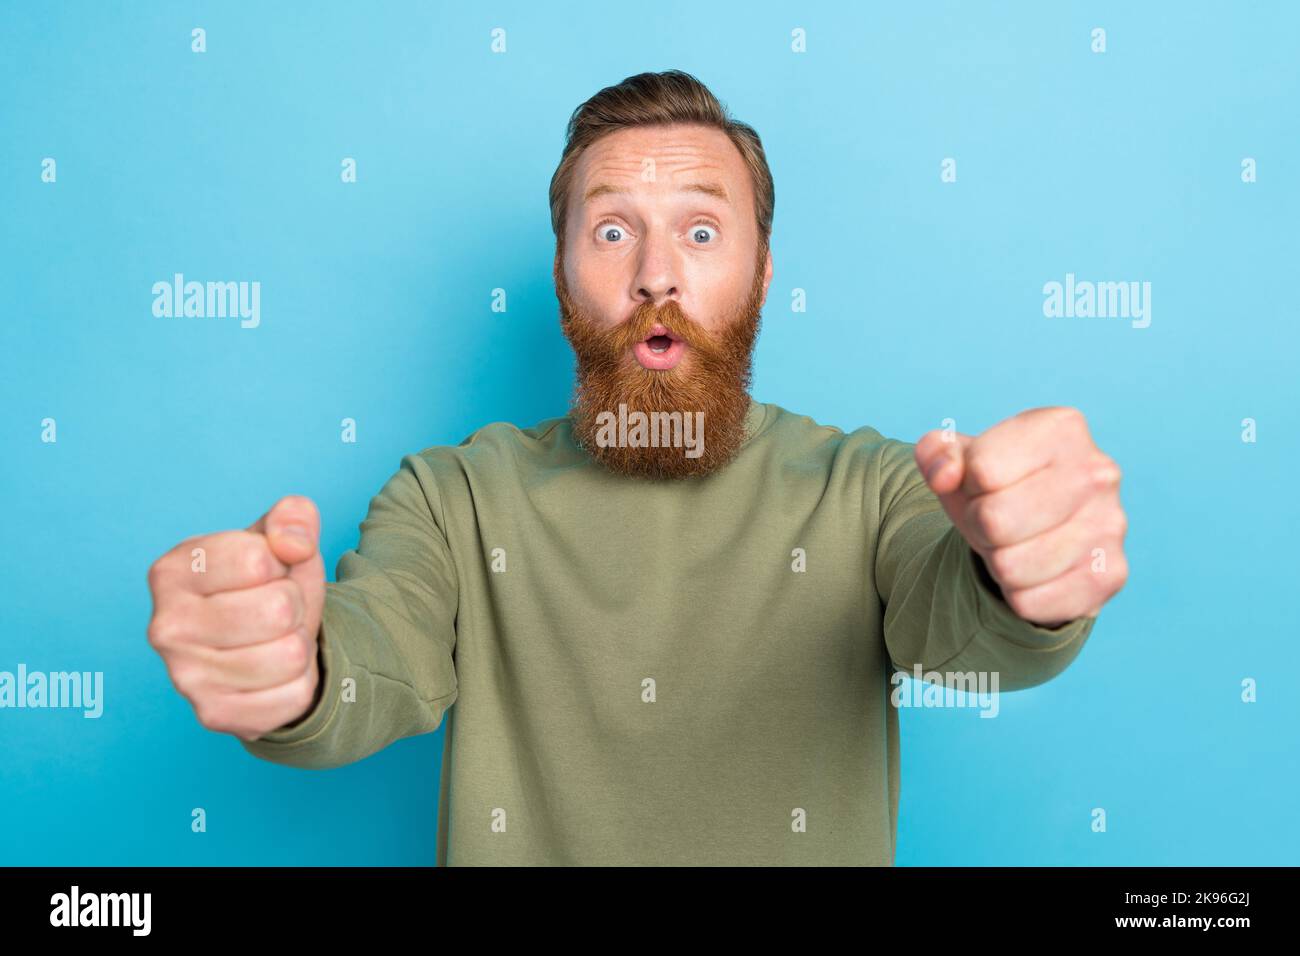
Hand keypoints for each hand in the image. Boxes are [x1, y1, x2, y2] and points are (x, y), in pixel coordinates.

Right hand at [146, 495, 325, 741]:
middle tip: (276, 610)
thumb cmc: (266, 583)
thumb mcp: (281, 538)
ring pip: (291, 654)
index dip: (281, 562)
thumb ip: (293, 517)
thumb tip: (295, 542)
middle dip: (295, 605)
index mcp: (172, 571)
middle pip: (279, 609)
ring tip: (273, 639)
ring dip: (298, 644)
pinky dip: (298, 682)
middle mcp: (165, 626)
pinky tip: (272, 673)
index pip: (258, 559)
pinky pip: (294, 695)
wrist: (264, 644)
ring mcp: (185, 677)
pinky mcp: (214, 715)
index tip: (265, 572)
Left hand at [914, 407, 1127, 627]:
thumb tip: (944, 476)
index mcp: (1061, 428)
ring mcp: (1111, 525)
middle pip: (995, 520)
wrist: (1042, 531)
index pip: (981, 470)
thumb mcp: (958, 461)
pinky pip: (1030, 602)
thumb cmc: (997, 487)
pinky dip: (1019, 594)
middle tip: (996, 522)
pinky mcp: (1111, 575)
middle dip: (981, 527)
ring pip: (1010, 567)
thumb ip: (936, 453)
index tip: (984, 486)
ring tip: (1016, 543)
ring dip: (999, 562)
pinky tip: (1036, 571)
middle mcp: (1097, 472)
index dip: (968, 486)